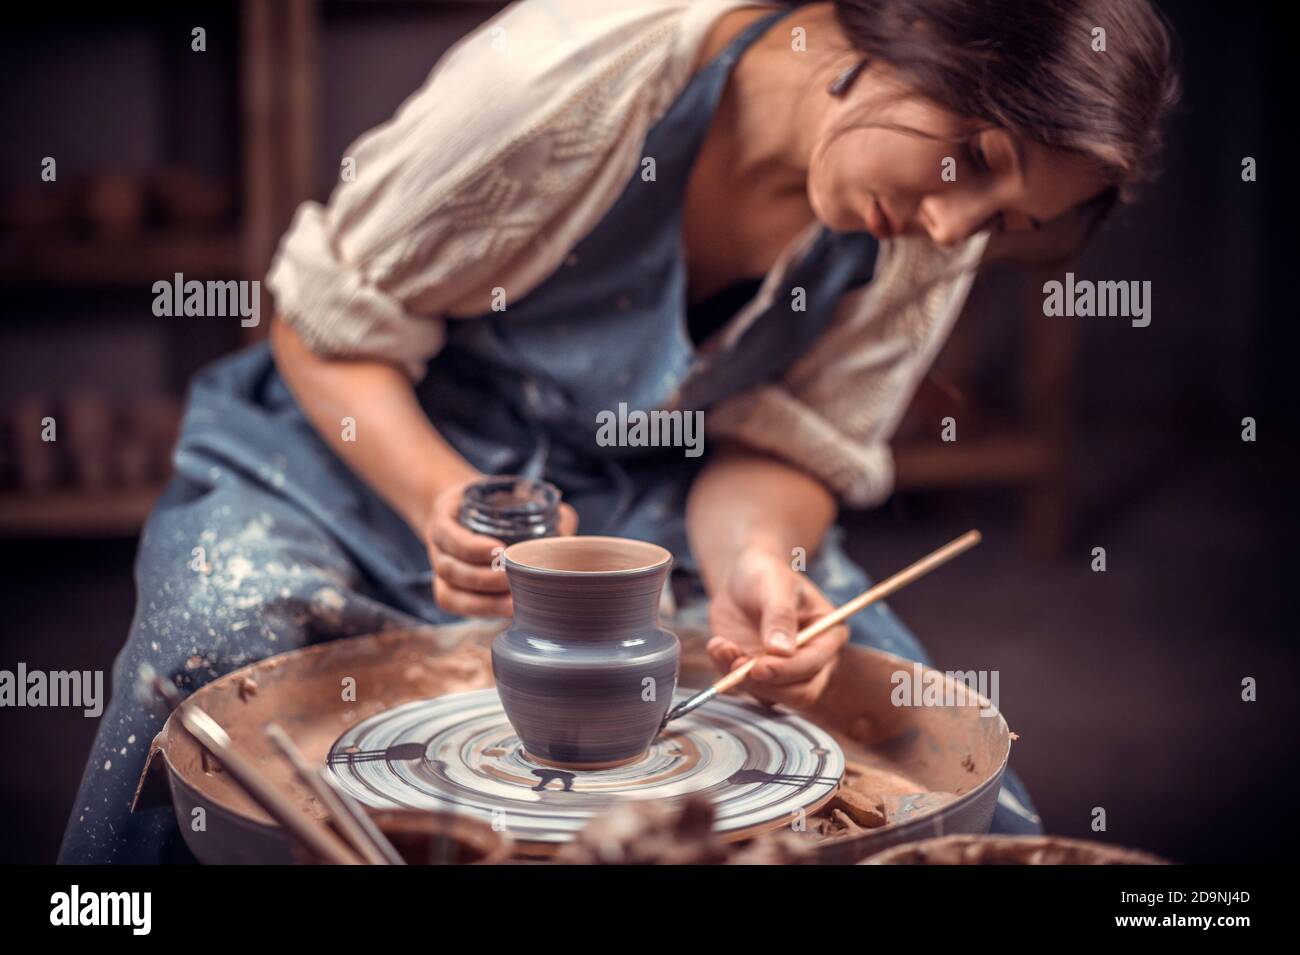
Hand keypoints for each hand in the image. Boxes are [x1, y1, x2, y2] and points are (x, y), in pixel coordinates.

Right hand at [426, 478, 577, 616]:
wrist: (464, 512)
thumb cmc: (494, 507)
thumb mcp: (509, 498)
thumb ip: (542, 512)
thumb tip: (569, 538)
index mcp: (445, 520)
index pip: (449, 535)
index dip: (471, 546)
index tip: (500, 550)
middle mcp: (437, 548)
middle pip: (450, 570)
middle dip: (482, 579)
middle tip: (513, 580)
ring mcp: (440, 571)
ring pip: (450, 594)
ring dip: (483, 601)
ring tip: (514, 604)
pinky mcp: (447, 590)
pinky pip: (455, 606)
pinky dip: (478, 611)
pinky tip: (506, 611)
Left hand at [705, 546, 848, 708]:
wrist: (741, 579)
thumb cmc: (765, 574)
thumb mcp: (774, 585)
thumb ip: (780, 616)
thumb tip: (782, 650)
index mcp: (828, 634)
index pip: (815, 663)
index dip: (788, 670)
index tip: (759, 666)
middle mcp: (813, 659)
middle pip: (800, 692)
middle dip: (766, 683)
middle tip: (736, 665)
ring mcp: (787, 670)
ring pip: (772, 695)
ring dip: (742, 679)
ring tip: (722, 646)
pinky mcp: (762, 675)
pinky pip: (747, 687)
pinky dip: (728, 673)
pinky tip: (719, 646)